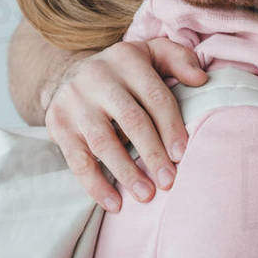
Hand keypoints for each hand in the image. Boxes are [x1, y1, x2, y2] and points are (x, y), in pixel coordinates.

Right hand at [43, 38, 207, 211]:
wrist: (66, 73)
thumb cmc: (122, 72)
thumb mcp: (150, 53)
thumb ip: (178, 59)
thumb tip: (200, 78)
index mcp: (126, 58)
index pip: (154, 96)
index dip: (170, 127)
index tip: (182, 155)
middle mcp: (97, 76)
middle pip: (131, 119)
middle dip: (152, 153)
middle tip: (169, 182)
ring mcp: (74, 100)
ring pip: (103, 141)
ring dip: (126, 172)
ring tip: (146, 195)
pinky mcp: (57, 122)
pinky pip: (77, 159)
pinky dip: (95, 185)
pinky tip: (115, 203)